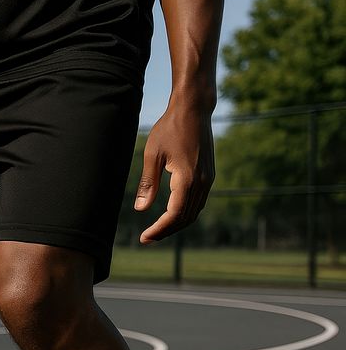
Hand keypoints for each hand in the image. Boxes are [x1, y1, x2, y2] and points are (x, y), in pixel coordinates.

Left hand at [134, 98, 214, 243]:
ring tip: (156, 230)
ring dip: (176, 223)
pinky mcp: (209, 175)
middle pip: (186, 217)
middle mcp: (202, 182)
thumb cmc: (169, 129)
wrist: (194, 110)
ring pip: (194, 211)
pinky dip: (184, 212)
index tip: (144, 238)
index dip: (159, 229)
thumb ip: (148, 183)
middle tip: (147, 238)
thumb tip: (140, 209)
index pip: (174, 214)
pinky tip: (170, 214)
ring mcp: (208, 179)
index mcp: (187, 179)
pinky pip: (198, 201)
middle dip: (166, 230)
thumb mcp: (152, 155)